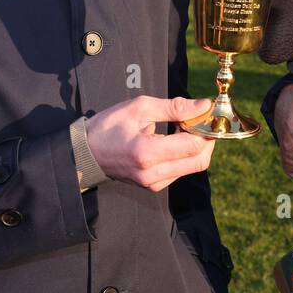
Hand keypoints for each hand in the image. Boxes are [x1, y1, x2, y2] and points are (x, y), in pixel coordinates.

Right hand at [84, 96, 215, 191]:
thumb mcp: (140, 108)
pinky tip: (174, 138)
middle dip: (206, 140)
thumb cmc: (109, 126)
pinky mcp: (153, 186)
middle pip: (199, 161)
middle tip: (198, 120)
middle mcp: (152, 173)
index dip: (205, 128)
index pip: (193, 145)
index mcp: (147, 153)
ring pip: (193, 167)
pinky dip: (184, 154)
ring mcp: (153, 183)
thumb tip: (203, 106)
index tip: (205, 112)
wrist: (85, 152)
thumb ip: (175, 107)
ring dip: (196, 146)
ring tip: (182, 126)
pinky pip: (181, 171)